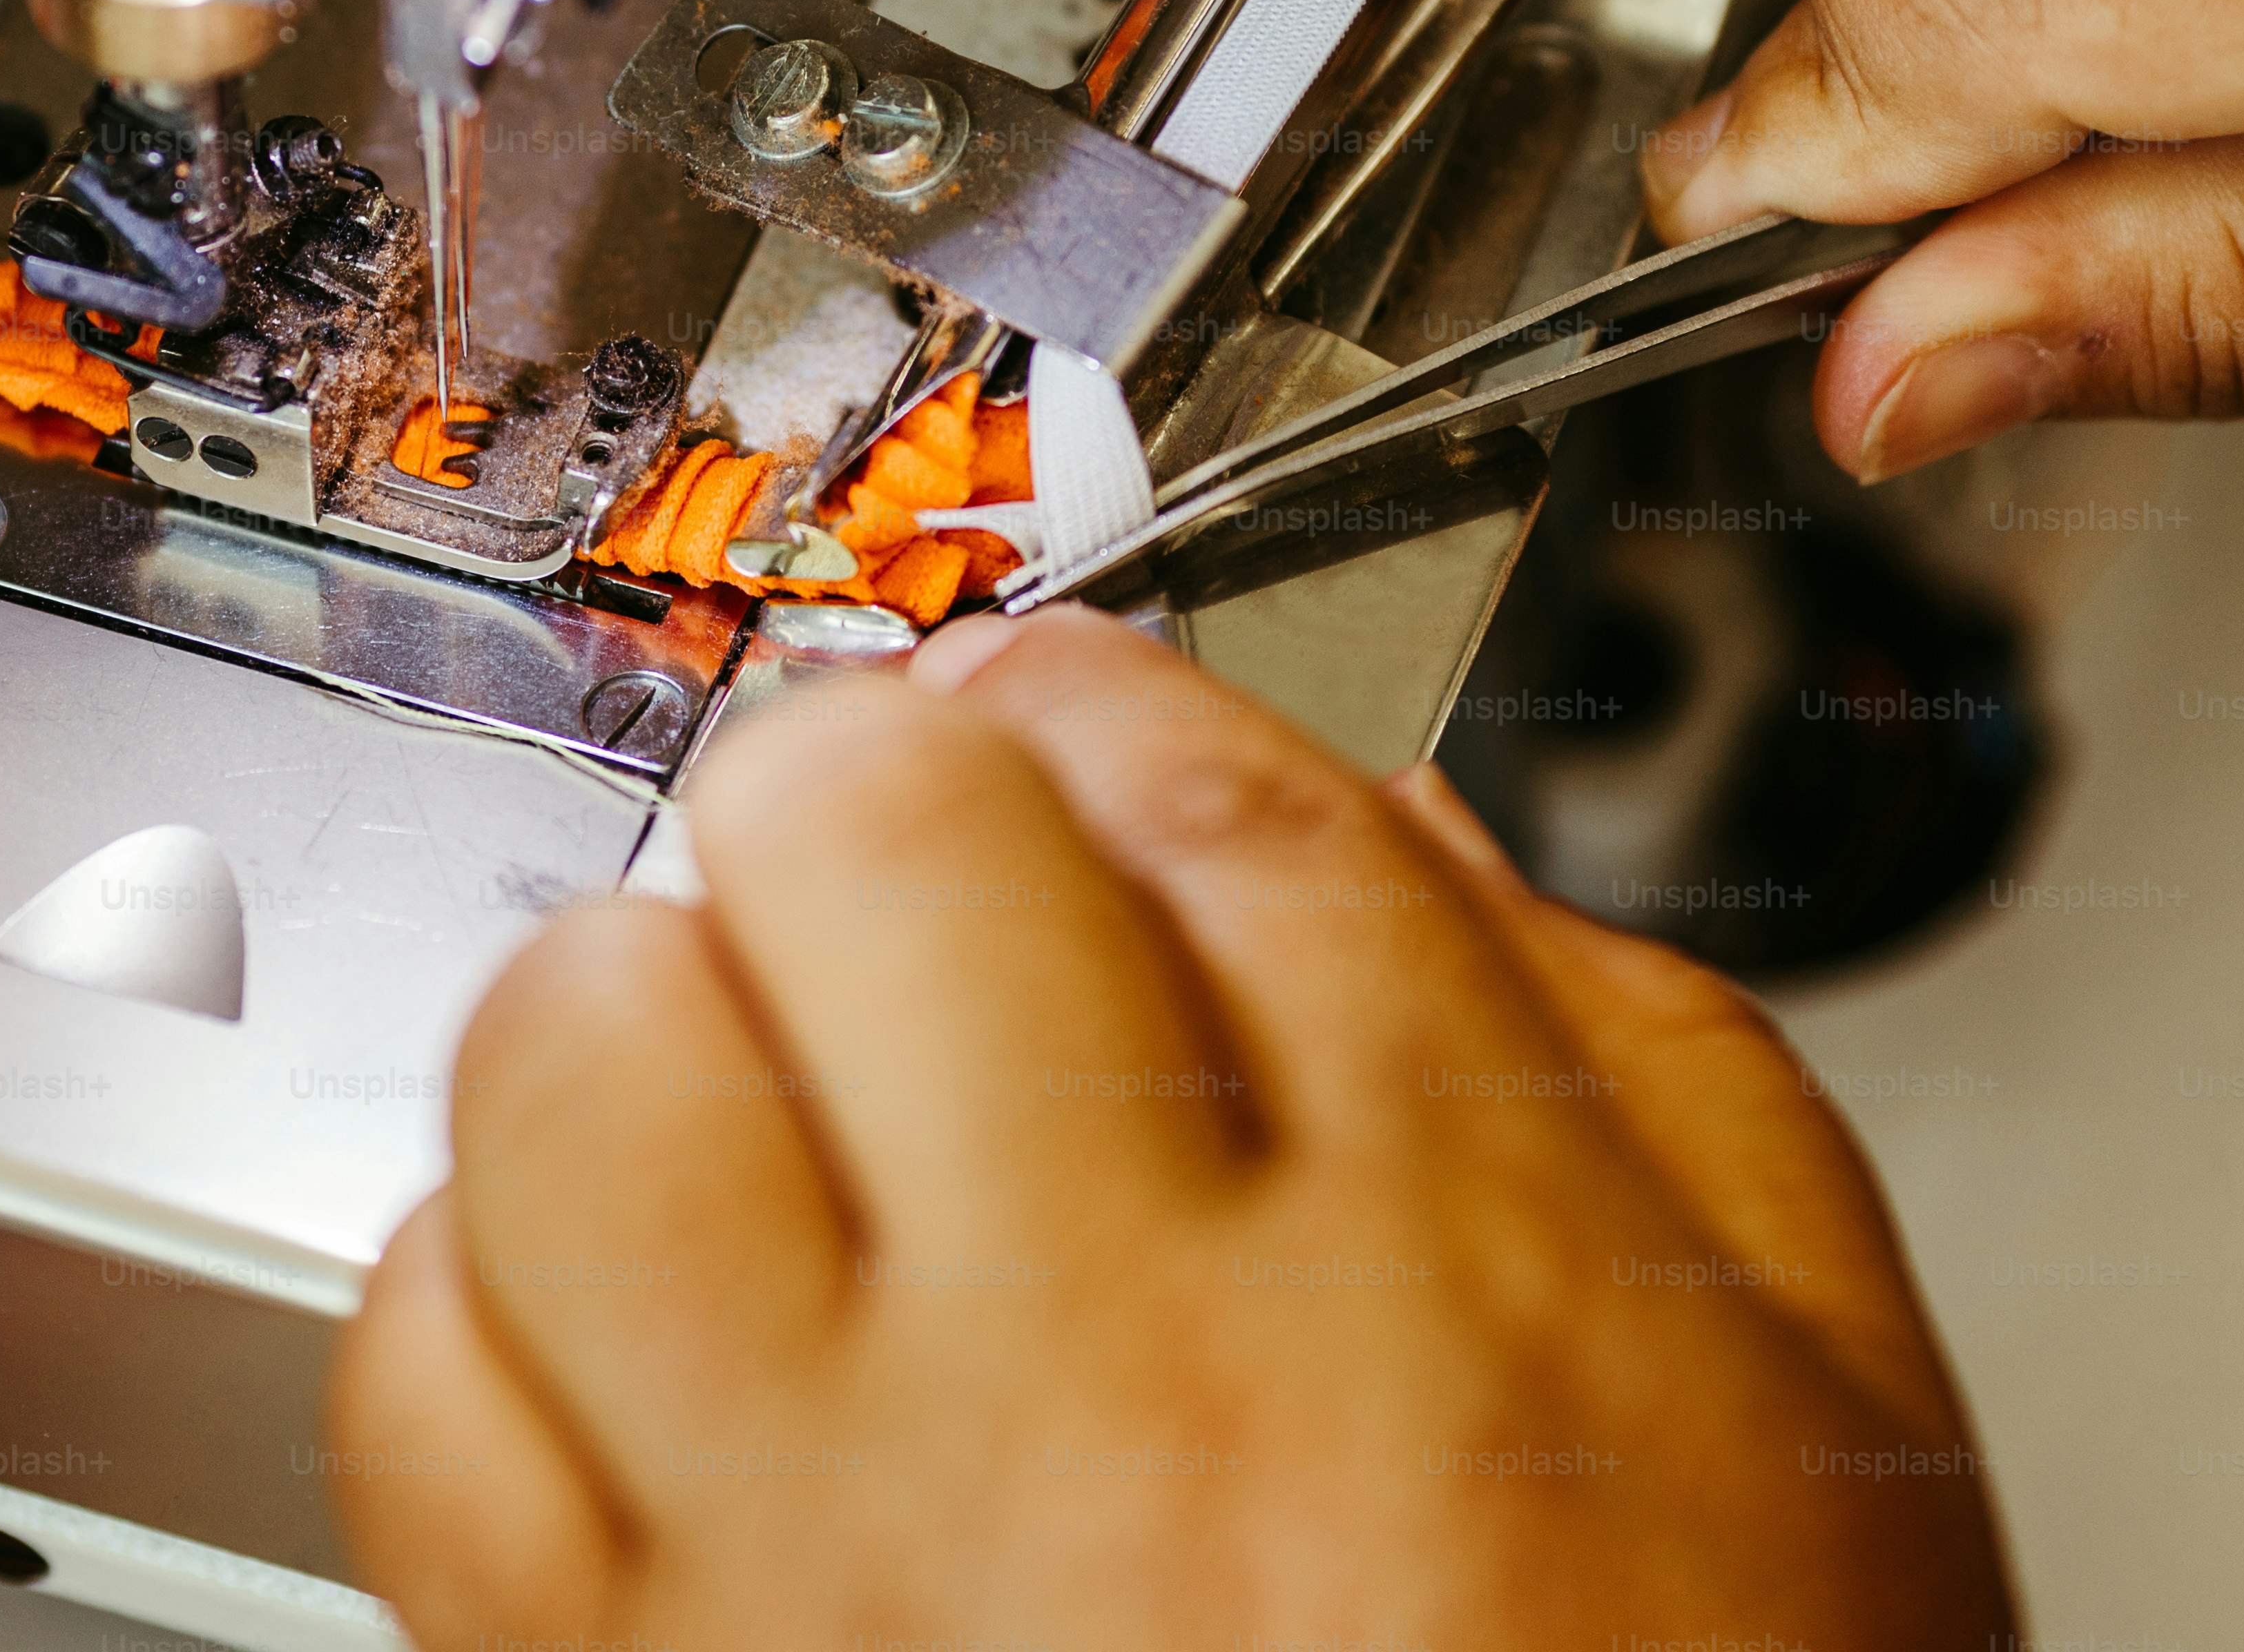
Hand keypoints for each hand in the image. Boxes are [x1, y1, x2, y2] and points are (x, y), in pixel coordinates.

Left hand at [330, 609, 2013, 1648]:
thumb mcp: (1821, 1458)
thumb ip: (1645, 1102)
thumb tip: (1400, 850)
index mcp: (1431, 1288)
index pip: (1202, 797)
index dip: (1100, 701)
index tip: (1058, 728)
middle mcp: (1102, 1381)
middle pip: (862, 828)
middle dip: (865, 797)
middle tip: (891, 890)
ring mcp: (823, 1543)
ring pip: (581, 1041)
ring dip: (647, 1013)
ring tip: (737, 1103)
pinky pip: (422, 1361)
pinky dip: (492, 1296)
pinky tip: (631, 1343)